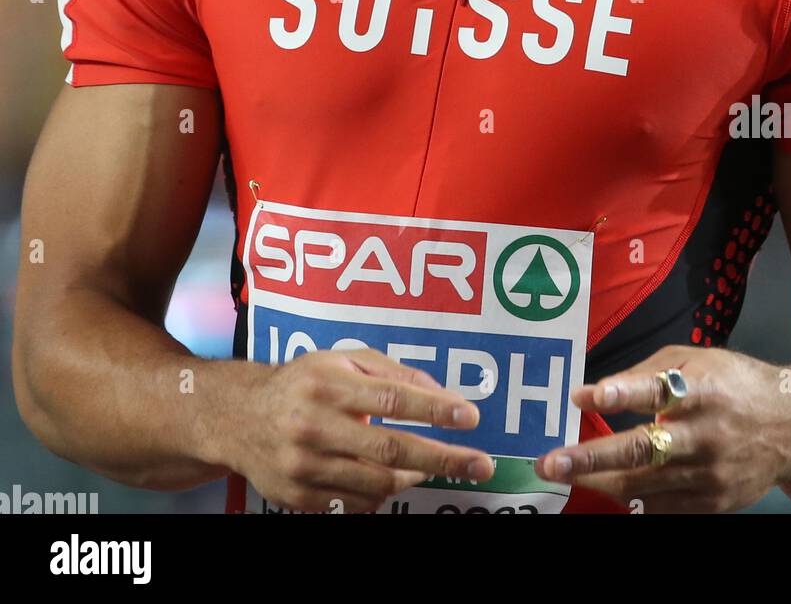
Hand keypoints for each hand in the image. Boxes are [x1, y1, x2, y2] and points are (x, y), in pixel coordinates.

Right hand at [235, 348, 494, 512]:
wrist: (239, 418)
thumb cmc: (303, 383)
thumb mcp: (343, 359)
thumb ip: (393, 373)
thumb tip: (441, 394)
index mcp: (329, 382)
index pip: (393, 398)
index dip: (436, 409)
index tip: (470, 417)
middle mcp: (315, 424)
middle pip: (391, 447)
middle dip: (443, 457)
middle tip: (480, 463)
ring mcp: (306, 465)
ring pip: (378, 482)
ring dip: (414, 475)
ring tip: (428, 464)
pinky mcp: (299, 496)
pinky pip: (356, 504)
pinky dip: (381, 493)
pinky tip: (388, 475)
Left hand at [534, 345, 790, 512]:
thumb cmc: (734, 384)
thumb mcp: (697, 360)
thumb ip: (645, 372)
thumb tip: (591, 392)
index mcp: (705, 389)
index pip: (659, 391)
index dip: (623, 393)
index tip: (587, 395)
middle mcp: (708, 434)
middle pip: (643, 449)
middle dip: (592, 457)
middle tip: (552, 461)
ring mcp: (711, 474)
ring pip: (644, 485)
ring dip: (600, 480)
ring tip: (564, 472)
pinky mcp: (713, 502)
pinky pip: (661, 507)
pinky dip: (631, 498)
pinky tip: (608, 487)